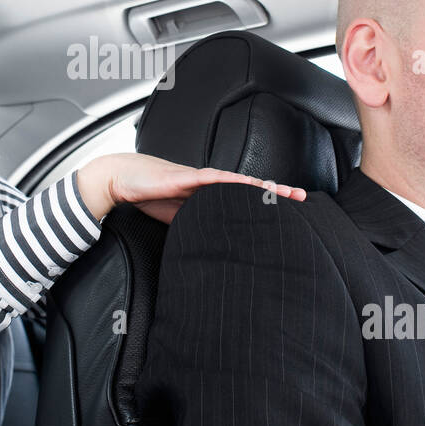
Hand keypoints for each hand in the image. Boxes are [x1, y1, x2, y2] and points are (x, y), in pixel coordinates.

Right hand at [76, 153, 305, 224]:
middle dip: (275, 192)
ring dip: (260, 186)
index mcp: (209, 194)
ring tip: (283, 191)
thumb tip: (214, 248)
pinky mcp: (184, 177)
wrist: (122, 179)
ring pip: (236, 181)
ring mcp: (198, 178)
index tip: (291, 209)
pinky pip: (211, 179)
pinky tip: (246, 184)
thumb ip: (196, 227)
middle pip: (248, 187)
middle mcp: (209, 183)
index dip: (267, 202)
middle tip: (303, 197)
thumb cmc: (148, 195)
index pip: (244, 198)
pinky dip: (230, 181)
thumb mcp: (177, 218)